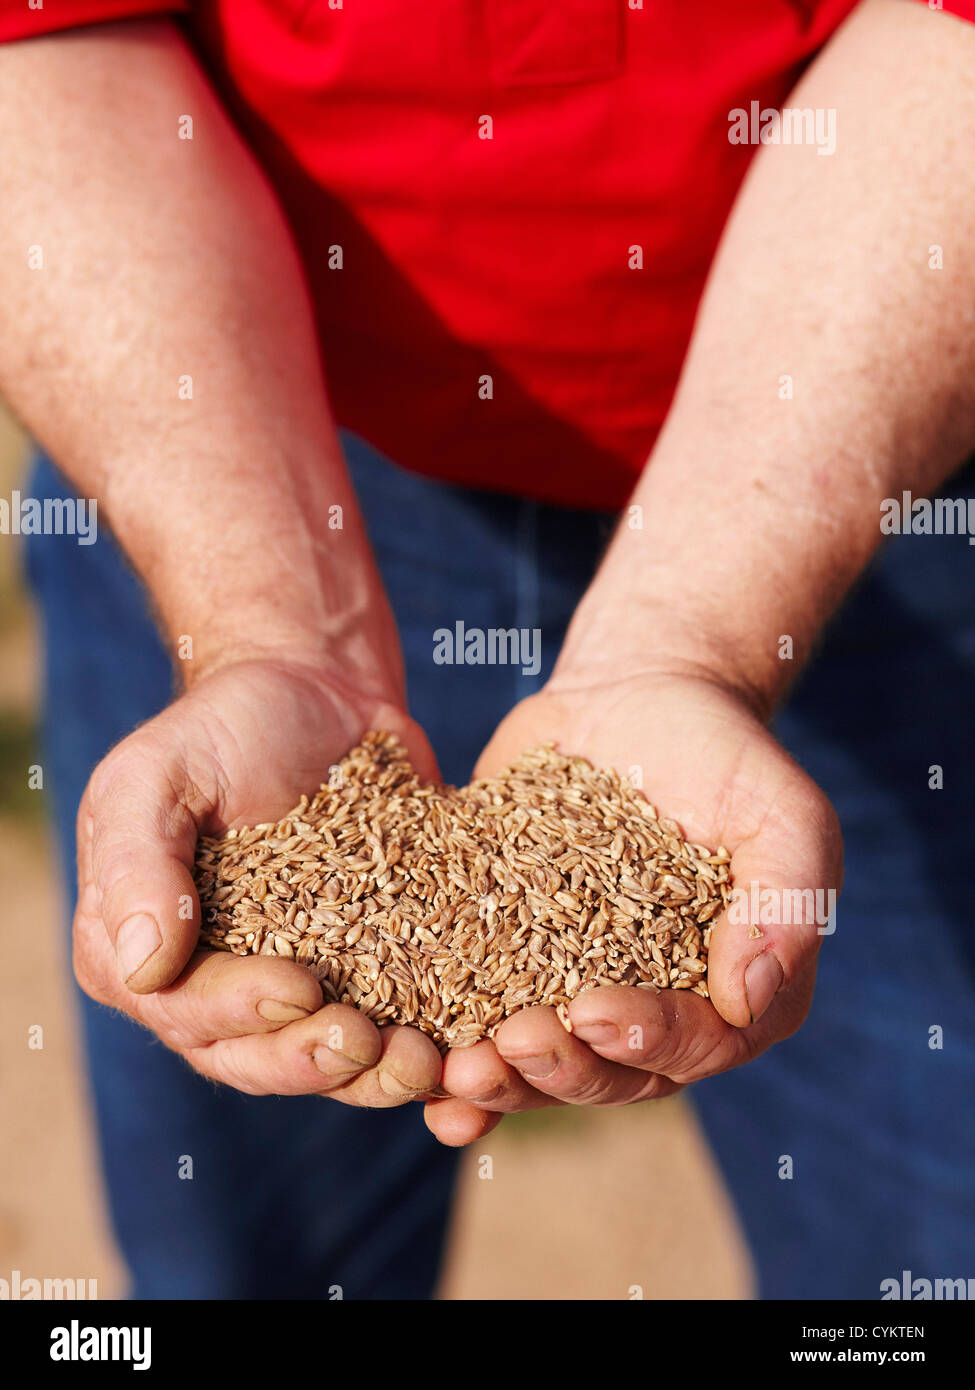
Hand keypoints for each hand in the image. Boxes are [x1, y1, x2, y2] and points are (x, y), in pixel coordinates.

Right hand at [74, 657, 443, 1104]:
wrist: (316, 692)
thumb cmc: (222, 726)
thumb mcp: (156, 773)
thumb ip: (137, 862)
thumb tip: (142, 968)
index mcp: (136, 953)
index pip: (183, 1009)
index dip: (239, 1011)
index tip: (298, 987)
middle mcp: (208, 987)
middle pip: (253, 1056)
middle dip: (309, 1059)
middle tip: (364, 1038)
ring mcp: (289, 985)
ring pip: (321, 1060)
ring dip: (370, 1075)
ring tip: (422, 1061)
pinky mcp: (363, 971)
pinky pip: (387, 1025)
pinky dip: (421, 1043)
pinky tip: (461, 1046)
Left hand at [424, 665, 841, 1144]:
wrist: (638, 699)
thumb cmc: (724, 755)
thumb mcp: (782, 813)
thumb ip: (786, 905)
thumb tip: (744, 1001)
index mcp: (734, 991)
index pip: (698, 1043)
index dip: (646, 1039)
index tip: (592, 1011)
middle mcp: (659, 1008)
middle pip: (614, 1073)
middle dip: (561, 1070)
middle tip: (510, 1044)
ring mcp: (580, 989)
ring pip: (545, 1066)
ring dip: (502, 1081)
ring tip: (457, 1070)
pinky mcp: (513, 960)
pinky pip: (485, 1019)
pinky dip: (454, 1054)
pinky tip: (422, 1064)